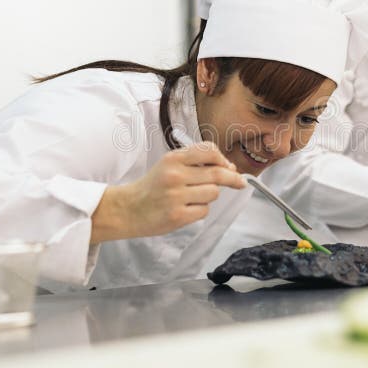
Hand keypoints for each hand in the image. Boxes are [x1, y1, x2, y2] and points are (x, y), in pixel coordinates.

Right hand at [91, 142, 245, 241]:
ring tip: (192, 197)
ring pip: (213, 193)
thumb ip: (195, 163)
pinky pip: (204, 211)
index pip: (209, 151)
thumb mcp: (169, 165)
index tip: (229, 167)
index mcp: (173, 159)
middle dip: (233, 179)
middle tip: (239, 182)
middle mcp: (175, 175)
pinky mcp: (177, 216)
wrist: (128, 208)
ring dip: (209, 196)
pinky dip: (199, 210)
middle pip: (218, 174)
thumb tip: (229, 168)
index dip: (224, 159)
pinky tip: (186, 208)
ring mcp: (176, 196)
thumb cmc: (152, 187)